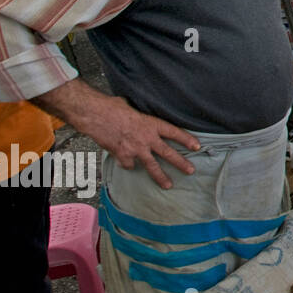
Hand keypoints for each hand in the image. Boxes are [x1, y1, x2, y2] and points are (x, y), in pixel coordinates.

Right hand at [71, 95, 200, 189]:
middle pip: (168, 153)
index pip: (174, 132)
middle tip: (191, 171)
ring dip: (161, 176)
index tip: (197, 146)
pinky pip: (130, 164)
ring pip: (152, 166)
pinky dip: (129, 165)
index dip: (186, 139)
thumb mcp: (133, 108)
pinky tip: (128, 163)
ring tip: (169, 185)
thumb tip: (140, 117)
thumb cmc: (112, 107)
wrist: (95, 115)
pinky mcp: (122, 156)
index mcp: (152, 124)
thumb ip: (141, 116)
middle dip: (181, 163)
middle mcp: (147, 138)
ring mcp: (135, 149)